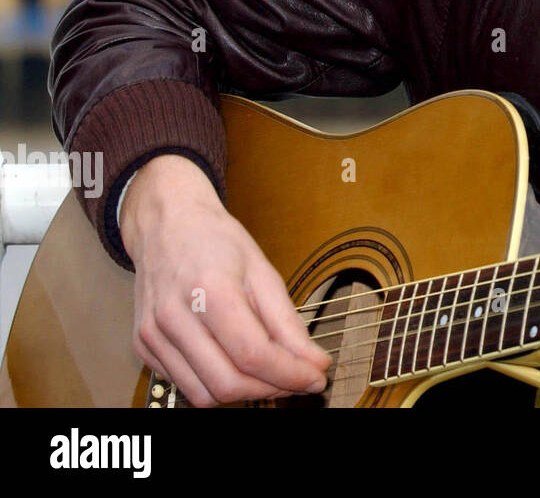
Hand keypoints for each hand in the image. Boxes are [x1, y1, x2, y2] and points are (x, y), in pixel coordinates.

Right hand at [120, 154, 332, 405]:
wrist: (167, 223)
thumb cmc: (216, 241)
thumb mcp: (263, 272)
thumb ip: (287, 323)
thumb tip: (314, 363)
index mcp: (211, 291)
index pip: (253, 354)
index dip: (290, 374)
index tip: (316, 378)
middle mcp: (175, 317)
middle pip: (228, 383)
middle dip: (271, 389)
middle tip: (298, 379)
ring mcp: (153, 335)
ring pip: (204, 394)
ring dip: (245, 393)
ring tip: (270, 374)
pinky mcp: (144, 345)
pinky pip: (185, 384)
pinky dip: (216, 384)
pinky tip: (236, 364)